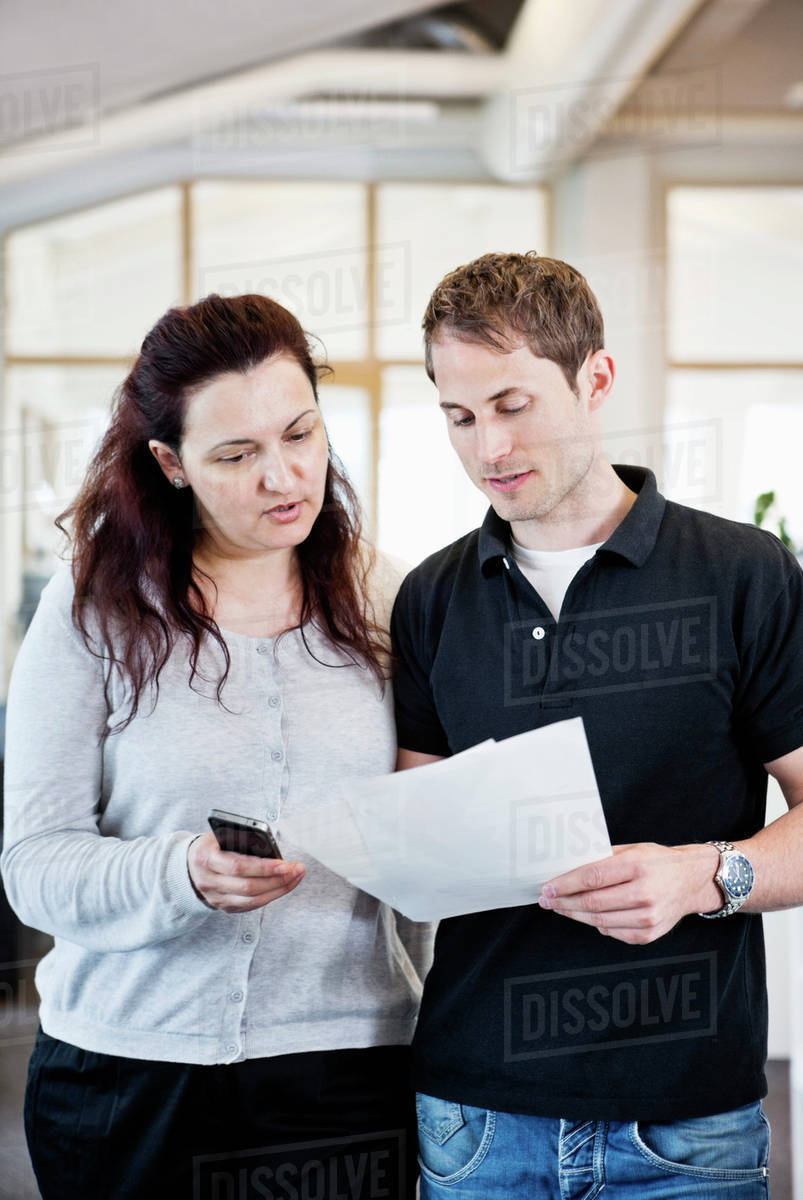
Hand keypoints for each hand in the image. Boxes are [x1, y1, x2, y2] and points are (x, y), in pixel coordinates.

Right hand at [187, 832, 304, 912]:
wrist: (189, 866)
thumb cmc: (212, 845)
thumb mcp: (220, 834)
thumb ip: (240, 837)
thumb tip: (269, 844)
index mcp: (206, 859)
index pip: (238, 867)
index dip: (263, 867)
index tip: (284, 863)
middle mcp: (208, 882)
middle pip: (248, 887)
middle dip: (277, 880)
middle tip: (297, 869)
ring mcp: (216, 898)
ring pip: (252, 901)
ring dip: (278, 890)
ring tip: (296, 876)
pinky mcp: (224, 907)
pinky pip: (251, 906)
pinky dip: (270, 896)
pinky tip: (284, 886)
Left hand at [537, 842, 721, 944]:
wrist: (692, 881)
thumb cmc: (657, 862)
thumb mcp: (632, 850)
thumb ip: (602, 859)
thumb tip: (567, 869)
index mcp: (637, 866)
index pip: (592, 877)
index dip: (565, 884)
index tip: (547, 887)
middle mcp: (644, 893)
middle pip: (592, 902)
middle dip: (564, 902)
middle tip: (546, 900)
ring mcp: (648, 917)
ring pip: (599, 921)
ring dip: (575, 915)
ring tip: (561, 907)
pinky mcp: (649, 933)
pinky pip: (613, 932)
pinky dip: (596, 925)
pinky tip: (587, 916)